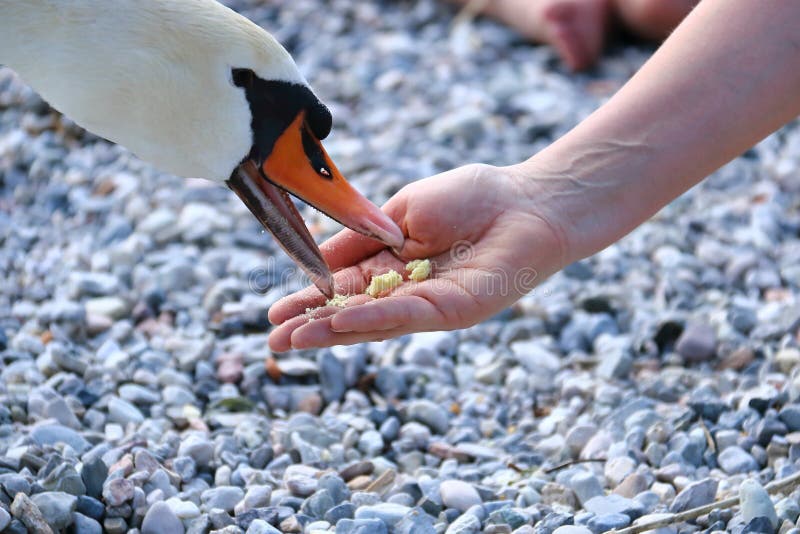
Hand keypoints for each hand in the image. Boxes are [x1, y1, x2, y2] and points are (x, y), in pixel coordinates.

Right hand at [267, 163, 567, 349]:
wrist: (526, 200)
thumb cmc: (471, 198)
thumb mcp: (401, 212)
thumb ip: (361, 237)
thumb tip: (317, 257)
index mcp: (392, 264)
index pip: (343, 288)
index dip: (309, 300)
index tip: (273, 312)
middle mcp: (406, 291)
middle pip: (352, 313)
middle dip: (312, 326)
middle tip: (272, 340)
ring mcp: (429, 305)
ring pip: (373, 322)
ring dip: (332, 331)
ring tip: (292, 339)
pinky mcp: (453, 311)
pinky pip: (405, 315)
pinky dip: (370, 319)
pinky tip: (337, 325)